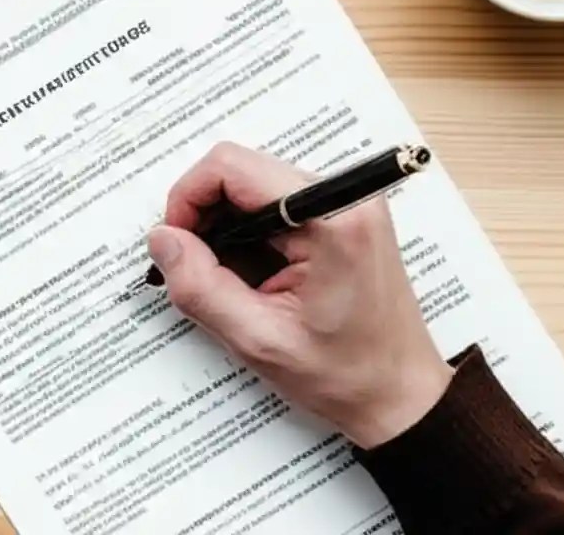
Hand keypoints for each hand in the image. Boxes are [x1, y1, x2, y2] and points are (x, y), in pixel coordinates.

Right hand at [147, 143, 451, 448]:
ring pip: (256, 184)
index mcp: (331, 220)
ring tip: (228, 278)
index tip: (177, 244)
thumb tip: (162, 239)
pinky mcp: (344, 215)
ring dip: (228, 225)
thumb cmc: (346, 375)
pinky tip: (253, 273)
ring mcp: (348, 203)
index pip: (234, 167)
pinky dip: (251, 231)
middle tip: (196, 267)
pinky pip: (278, 203)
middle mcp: (346, 197)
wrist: (401, 395)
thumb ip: (201, 287)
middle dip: (205, 214)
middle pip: (243, 170)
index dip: (189, 198)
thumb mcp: (258, 340)